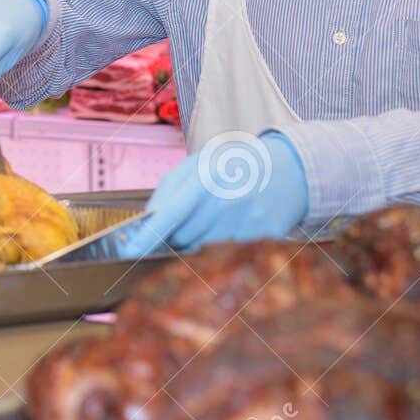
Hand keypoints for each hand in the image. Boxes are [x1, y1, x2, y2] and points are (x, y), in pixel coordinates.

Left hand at [115, 133, 308, 257]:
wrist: (289, 171)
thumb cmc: (234, 167)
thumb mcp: (199, 164)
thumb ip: (169, 190)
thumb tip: (148, 220)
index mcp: (208, 179)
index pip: (170, 215)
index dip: (148, 236)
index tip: (130, 252)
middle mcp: (228, 203)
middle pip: (183, 238)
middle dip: (178, 233)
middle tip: (192, 217)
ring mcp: (248, 224)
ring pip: (204, 250)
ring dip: (200, 240)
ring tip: (216, 218)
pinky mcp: (265, 241)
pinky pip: (230, 254)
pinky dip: (225, 245)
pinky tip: (235, 225)